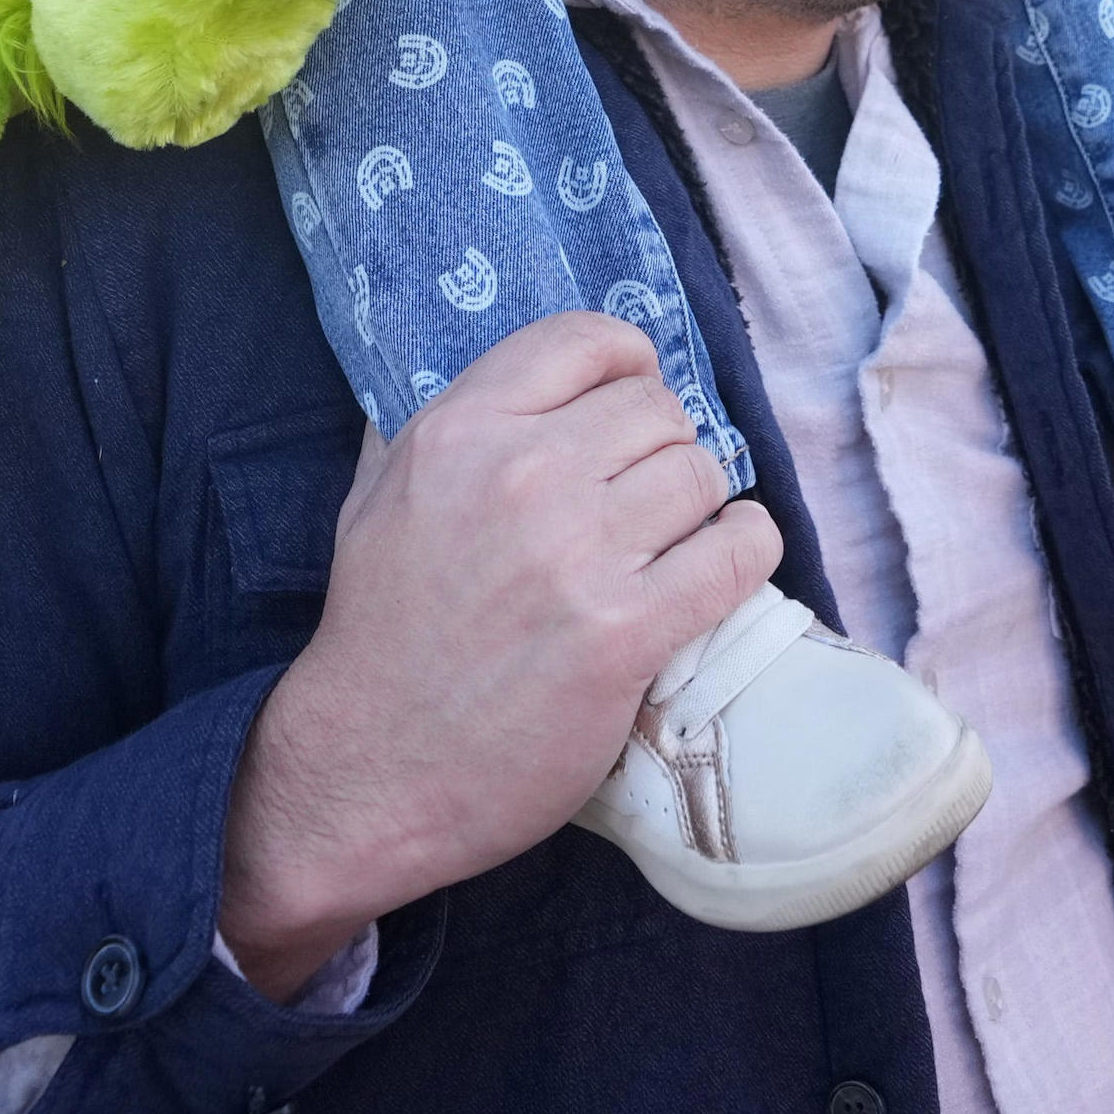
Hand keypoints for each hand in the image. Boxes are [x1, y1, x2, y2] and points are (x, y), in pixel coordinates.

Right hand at [216, 314, 780, 1000]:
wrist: (366, 773)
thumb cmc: (379, 637)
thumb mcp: (378, 498)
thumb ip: (443, 428)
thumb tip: (516, 382)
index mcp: (459, 432)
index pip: (587, 340)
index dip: (628, 368)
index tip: (632, 407)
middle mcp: (521, 477)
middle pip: (659, 411)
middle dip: (663, 451)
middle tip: (645, 503)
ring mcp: (577, 555)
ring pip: (704, 474)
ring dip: (701, 509)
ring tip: (673, 544)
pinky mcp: (626, 633)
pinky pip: (739, 551)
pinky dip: (747, 550)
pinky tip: (722, 566)